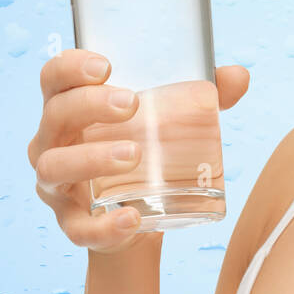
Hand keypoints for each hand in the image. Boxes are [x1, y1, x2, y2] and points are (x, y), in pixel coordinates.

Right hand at [29, 49, 249, 253]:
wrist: (143, 213)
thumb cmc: (148, 148)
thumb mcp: (174, 120)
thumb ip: (205, 96)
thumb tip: (239, 77)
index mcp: (72, 108)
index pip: (54, 78)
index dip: (70, 67)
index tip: (105, 66)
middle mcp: (54, 142)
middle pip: (55, 114)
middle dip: (89, 105)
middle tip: (132, 104)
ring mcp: (58, 185)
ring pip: (54, 167)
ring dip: (91, 158)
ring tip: (134, 154)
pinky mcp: (72, 223)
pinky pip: (77, 227)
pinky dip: (103, 225)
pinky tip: (132, 217)